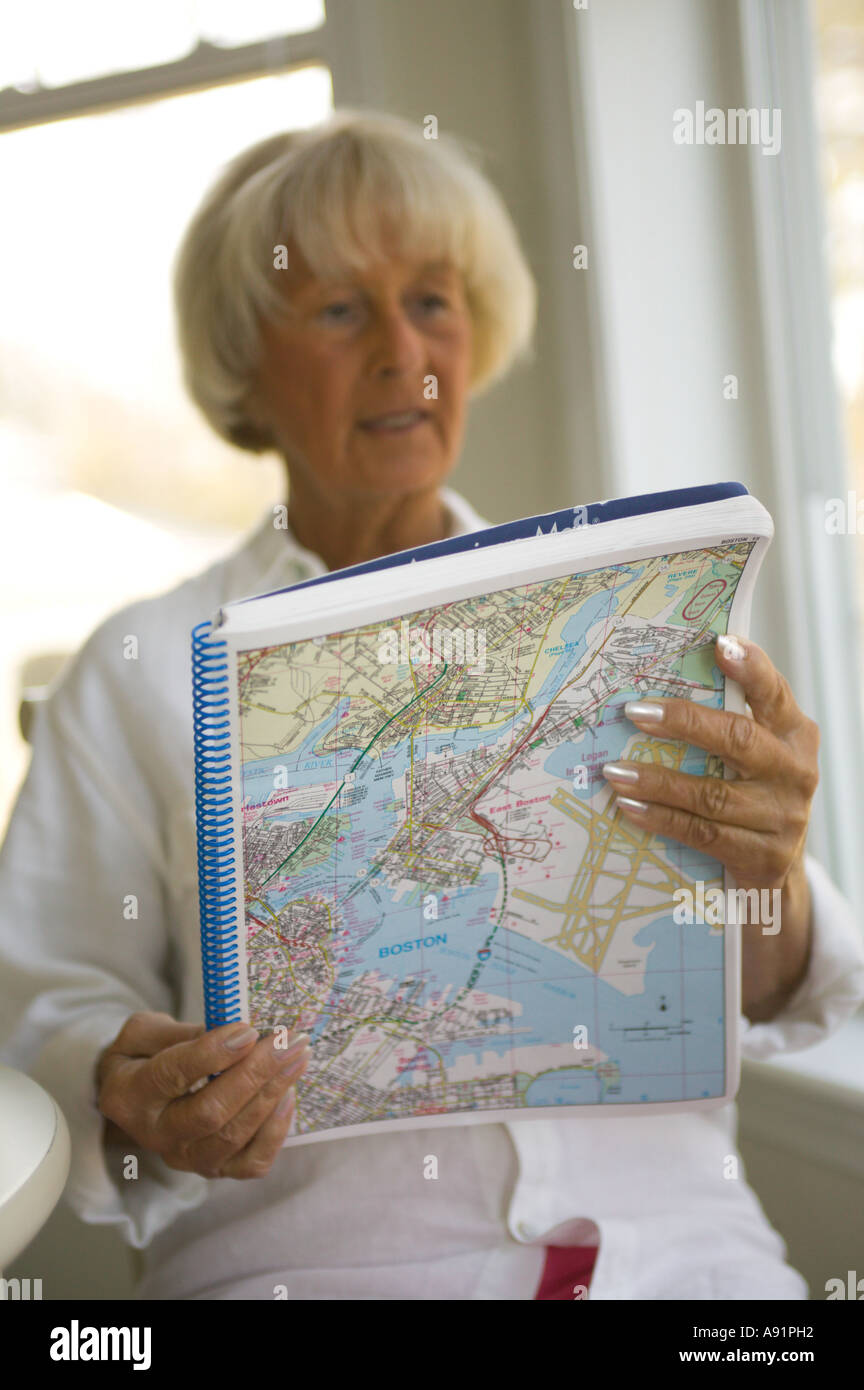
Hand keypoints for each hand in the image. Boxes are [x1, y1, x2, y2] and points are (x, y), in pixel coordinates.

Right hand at [96, 1011, 309, 1178]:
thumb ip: (182, 1032)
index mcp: (130, 1094)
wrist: (133, 1099)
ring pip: (233, 1137)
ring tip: (297, 1058)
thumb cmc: (143, 1056)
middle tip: (288, 1040)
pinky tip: (288, 1095)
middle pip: (210, 1112)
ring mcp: (185, 1158)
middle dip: (256, 1073)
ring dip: (272, 1095)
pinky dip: (275, 1131)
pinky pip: (251, 1163)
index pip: (172, 1075)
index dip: (213, 1053)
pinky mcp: (213, 1169)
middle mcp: (155, 1134)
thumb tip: (234, 1033)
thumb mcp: (145, 1031)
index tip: (248, 1030)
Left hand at [601, 634, 818, 1020]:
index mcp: (795, 734)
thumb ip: (730, 718)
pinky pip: (702, 834)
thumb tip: (664, 675)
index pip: (774, 694)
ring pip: (712, 795)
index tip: (720, 644)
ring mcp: (783, 817)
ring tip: (615, 771)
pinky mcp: (762, 856)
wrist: (778, 869)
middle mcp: (795, 772)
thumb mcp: (757, 753)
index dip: (751, 669)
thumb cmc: (755, 793)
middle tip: (635, 712)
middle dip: (684, 723)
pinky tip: (629, 807)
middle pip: (738, 741)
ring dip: (657, 782)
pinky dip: (661, 818)